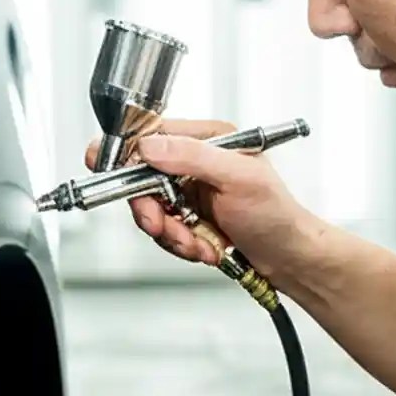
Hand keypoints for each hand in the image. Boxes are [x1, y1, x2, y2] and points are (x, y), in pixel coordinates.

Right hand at [84, 118, 320, 284]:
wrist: (289, 259)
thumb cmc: (277, 215)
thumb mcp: (239, 178)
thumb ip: (193, 157)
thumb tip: (151, 146)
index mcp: (207, 140)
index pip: (154, 136)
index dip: (126, 153)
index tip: (106, 167)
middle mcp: (194, 162)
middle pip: (143, 178)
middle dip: (151, 209)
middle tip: (162, 225)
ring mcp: (189, 191)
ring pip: (151, 209)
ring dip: (170, 233)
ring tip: (196, 242)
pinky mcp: (188, 217)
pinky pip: (163, 230)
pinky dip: (179, 244)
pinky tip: (203, 247)